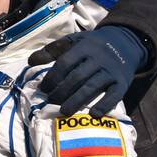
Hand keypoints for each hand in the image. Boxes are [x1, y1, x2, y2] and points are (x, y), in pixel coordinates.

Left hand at [28, 26, 146, 116]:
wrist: (125, 43)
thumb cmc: (92, 45)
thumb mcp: (73, 42)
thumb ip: (51, 51)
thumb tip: (30, 61)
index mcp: (84, 47)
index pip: (65, 63)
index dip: (52, 77)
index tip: (43, 89)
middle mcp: (99, 58)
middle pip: (78, 77)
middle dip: (62, 91)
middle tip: (51, 101)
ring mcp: (111, 71)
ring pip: (93, 86)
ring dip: (77, 100)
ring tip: (64, 111)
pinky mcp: (123, 82)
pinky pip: (115, 95)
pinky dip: (105, 105)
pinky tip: (94, 114)